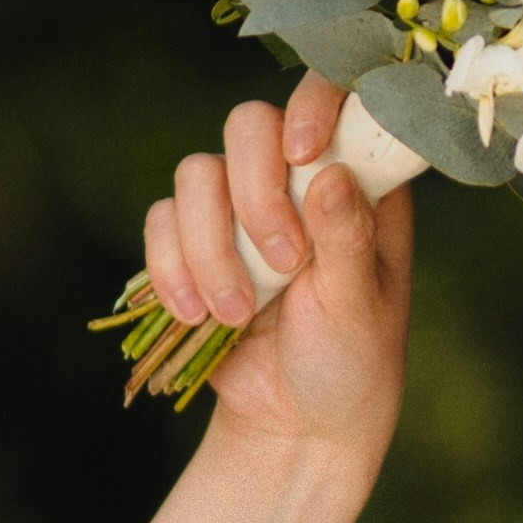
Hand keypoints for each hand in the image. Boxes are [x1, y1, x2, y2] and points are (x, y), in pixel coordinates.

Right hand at [138, 83, 412, 470]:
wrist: (296, 423)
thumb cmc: (351, 360)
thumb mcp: (361, 307)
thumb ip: (347, 240)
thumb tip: (329, 176)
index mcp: (357, 181)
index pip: (334, 99)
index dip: (311, 105)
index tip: (302, 153)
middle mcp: (296, 179)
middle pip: (248, 125)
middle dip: (252, 195)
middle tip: (282, 263)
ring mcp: (240, 207)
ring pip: (195, 174)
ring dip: (209, 247)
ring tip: (236, 312)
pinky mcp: (193, 243)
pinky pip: (160, 223)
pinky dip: (171, 268)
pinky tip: (197, 315)